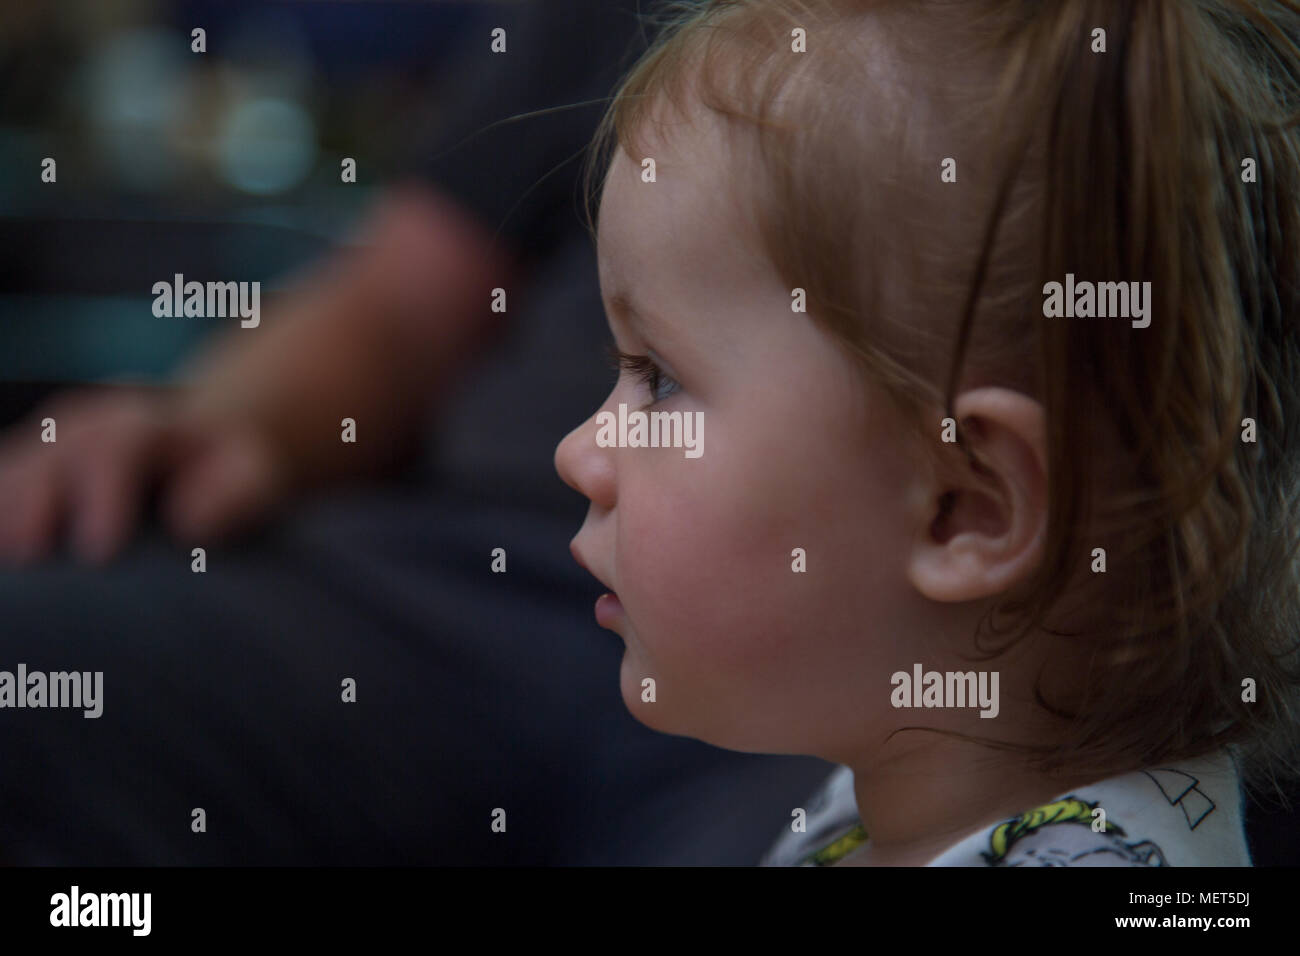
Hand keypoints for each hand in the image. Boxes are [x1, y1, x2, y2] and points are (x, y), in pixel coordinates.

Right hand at [0, 387, 287, 564]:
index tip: (101, 550)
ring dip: (6, 506)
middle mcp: (87, 425)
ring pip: (20, 466)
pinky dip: (0, 507)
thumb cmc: (228, 472)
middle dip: (38, 501)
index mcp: (144, 424)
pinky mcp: (32, 468)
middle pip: (54, 455)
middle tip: (30, 551)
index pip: (117, 448)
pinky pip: (7, 481)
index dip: (105, 495)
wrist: (202, 442)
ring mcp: (52, 444)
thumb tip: (190, 521)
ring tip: (4, 554)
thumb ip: (231, 494)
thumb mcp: (249, 476)